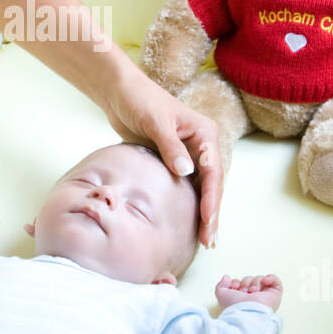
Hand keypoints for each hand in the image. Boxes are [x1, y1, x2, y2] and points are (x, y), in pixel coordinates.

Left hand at [99, 62, 222, 247]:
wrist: (119, 92)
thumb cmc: (139, 100)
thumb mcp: (155, 122)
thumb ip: (171, 147)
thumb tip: (187, 172)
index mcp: (204, 133)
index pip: (213, 171)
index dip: (212, 199)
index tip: (208, 221)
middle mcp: (201, 145)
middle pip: (211, 184)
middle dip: (211, 213)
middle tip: (209, 241)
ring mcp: (189, 153)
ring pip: (200, 188)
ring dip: (201, 212)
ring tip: (203, 239)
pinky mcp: (173, 160)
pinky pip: (185, 186)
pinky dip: (187, 204)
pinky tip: (186, 222)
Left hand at [214, 273, 282, 312]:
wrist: (248, 311)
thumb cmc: (235, 306)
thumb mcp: (222, 295)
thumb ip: (221, 285)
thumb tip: (227, 277)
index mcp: (243, 299)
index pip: (241, 283)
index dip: (236, 282)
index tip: (234, 288)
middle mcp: (254, 298)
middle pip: (250, 279)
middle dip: (245, 283)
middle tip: (244, 292)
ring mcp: (265, 296)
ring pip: (259, 279)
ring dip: (254, 282)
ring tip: (253, 291)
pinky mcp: (275, 295)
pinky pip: (275, 280)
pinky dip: (270, 278)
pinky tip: (264, 281)